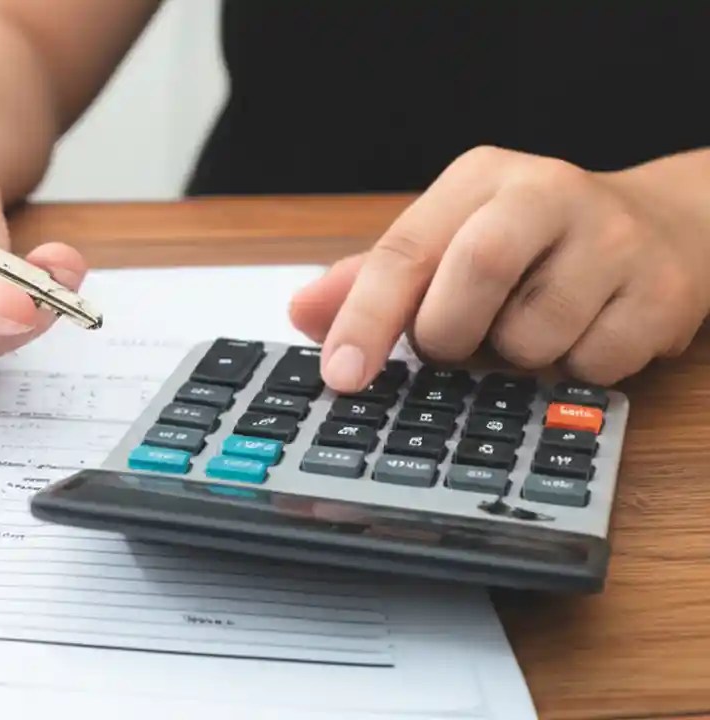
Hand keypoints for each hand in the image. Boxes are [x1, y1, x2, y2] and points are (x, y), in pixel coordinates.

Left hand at [289, 145, 709, 390]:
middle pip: (472, 276)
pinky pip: (593, 365)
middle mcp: (548, 193)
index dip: (365, 317)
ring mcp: (613, 240)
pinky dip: (572, 370)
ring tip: (528, 327)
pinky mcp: (661, 293)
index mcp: (480, 178)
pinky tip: (583, 335)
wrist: (663, 227)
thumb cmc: (530, 242)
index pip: (407, 248)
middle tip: (455, 343)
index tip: (341, 374)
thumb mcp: (451, 239)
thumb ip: (374, 279)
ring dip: (515, 357)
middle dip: (449, 335)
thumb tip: (302, 312)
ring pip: (534, 336)